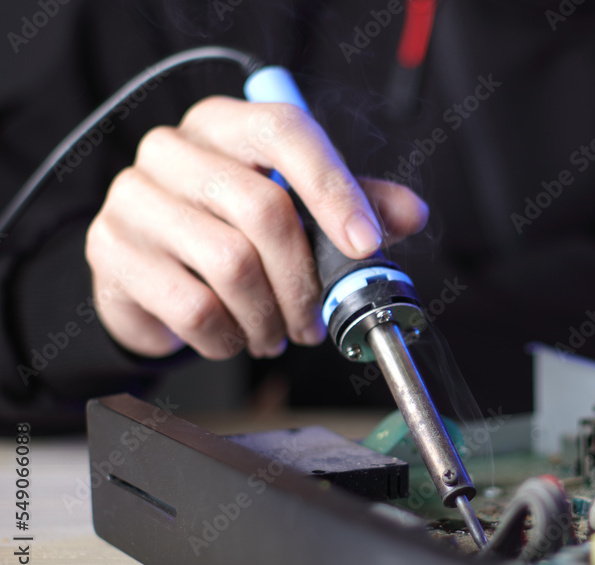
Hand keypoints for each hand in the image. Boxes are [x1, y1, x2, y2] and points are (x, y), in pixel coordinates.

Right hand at [85, 96, 426, 359]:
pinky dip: (228, 338)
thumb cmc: (231, 234)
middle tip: (315, 319)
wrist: (150, 277)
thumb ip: (356, 205)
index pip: (286, 133)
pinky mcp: (111, 248)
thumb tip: (412, 212)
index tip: (366, 244)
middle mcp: (174, 149)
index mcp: (228, 124)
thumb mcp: (299, 211)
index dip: (334, 189)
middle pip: (264, 208)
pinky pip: (193, 307)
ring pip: (231, 263)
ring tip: (277, 333)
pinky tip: (235, 338)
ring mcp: (134, 196)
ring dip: (270, 316)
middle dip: (305, 281)